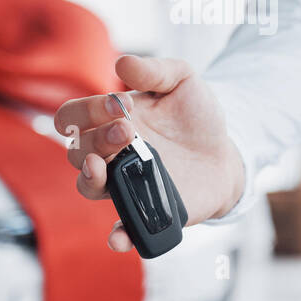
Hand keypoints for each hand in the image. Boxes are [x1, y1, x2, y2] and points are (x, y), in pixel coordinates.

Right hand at [54, 54, 244, 252]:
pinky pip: (123, 228)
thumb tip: (122, 64)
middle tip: (128, 130)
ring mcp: (125, 183)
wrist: (226, 152)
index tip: (124, 106)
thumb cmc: (197, 115)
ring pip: (87, 186)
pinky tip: (119, 237)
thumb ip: (155, 71)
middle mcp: (110, 153)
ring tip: (105, 167)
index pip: (74, 116)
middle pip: (76, 150)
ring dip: (90, 177)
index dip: (88, 110)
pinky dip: (118, 235)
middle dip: (96, 138)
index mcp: (109, 120)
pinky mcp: (146, 210)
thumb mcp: (182, 81)